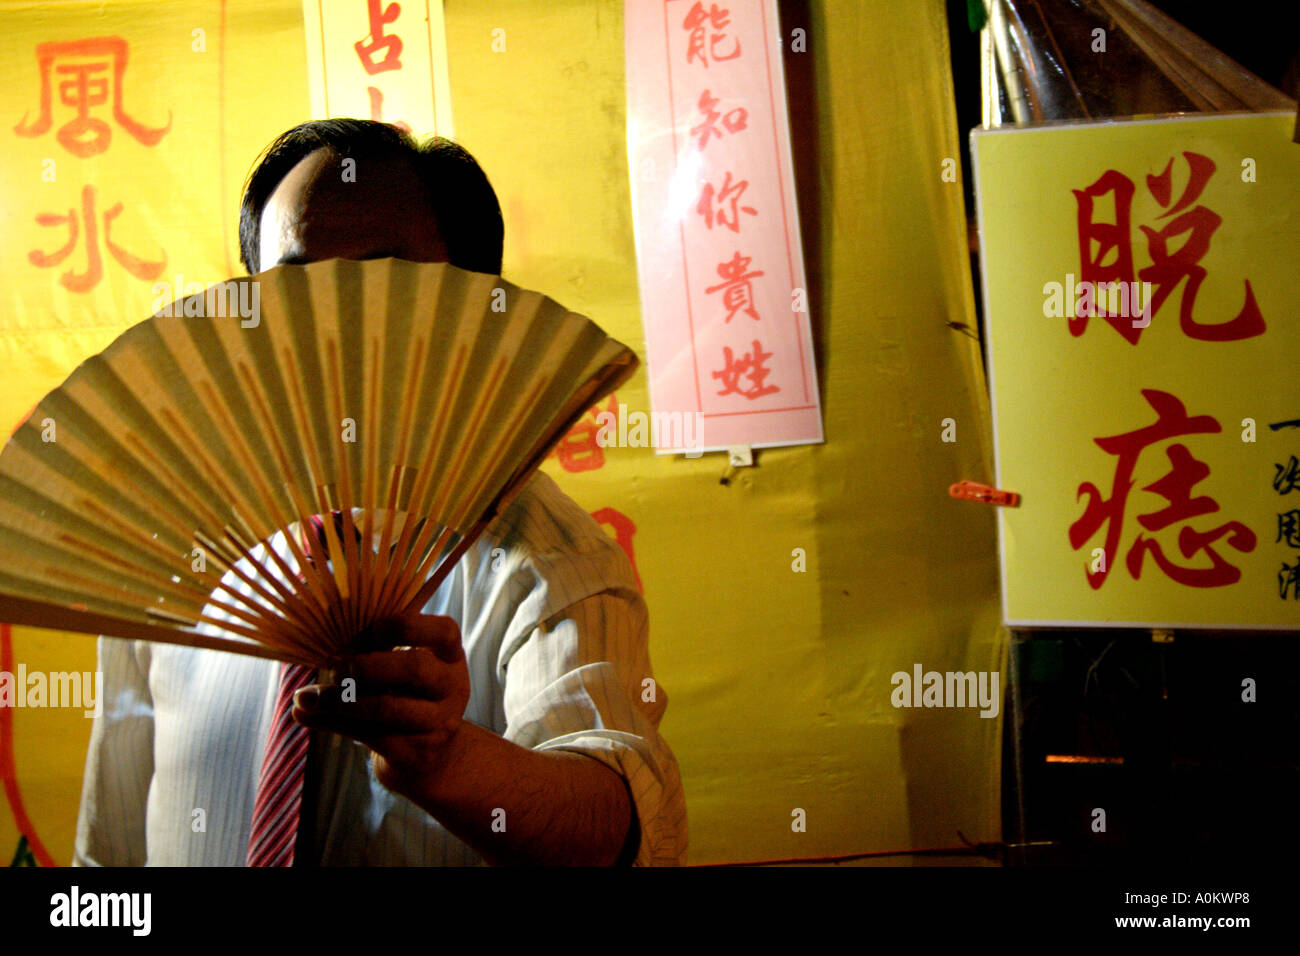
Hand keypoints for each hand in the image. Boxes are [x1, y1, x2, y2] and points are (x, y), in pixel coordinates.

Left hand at [290, 613, 470, 799]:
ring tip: (305, 697)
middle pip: (415, 668)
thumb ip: (383, 650)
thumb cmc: (410, 696)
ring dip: (338, 700)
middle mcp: (452, 688)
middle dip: (368, 665)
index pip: (442, 631)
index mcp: (451, 656)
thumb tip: (328, 635)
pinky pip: (368, 735)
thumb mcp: (410, 668)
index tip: (367, 630)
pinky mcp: (414, 752)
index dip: (402, 626)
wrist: (433, 758)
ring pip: (386, 707)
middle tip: (334, 667)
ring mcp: (438, 723)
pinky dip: (330, 722)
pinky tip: (304, 714)